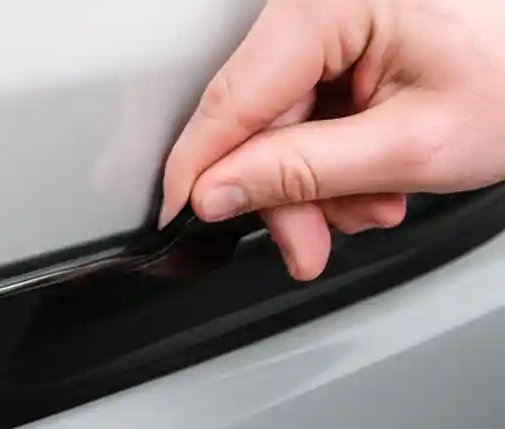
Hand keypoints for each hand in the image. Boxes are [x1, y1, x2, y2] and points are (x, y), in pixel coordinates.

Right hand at [161, 0, 504, 280]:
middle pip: (255, 119)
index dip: (199, 172)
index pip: (231, 102)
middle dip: (287, 192)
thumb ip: (301, 173)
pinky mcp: (346, 33)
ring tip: (375, 201)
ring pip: (279, 121)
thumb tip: (217, 192)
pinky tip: (373, 173)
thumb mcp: (410, 146)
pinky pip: (307, 105)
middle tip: (312, 245)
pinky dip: (333, 152)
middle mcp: (319, 0)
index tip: (178, 219)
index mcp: (328, 4)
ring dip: (317, 181)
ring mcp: (332, 16)